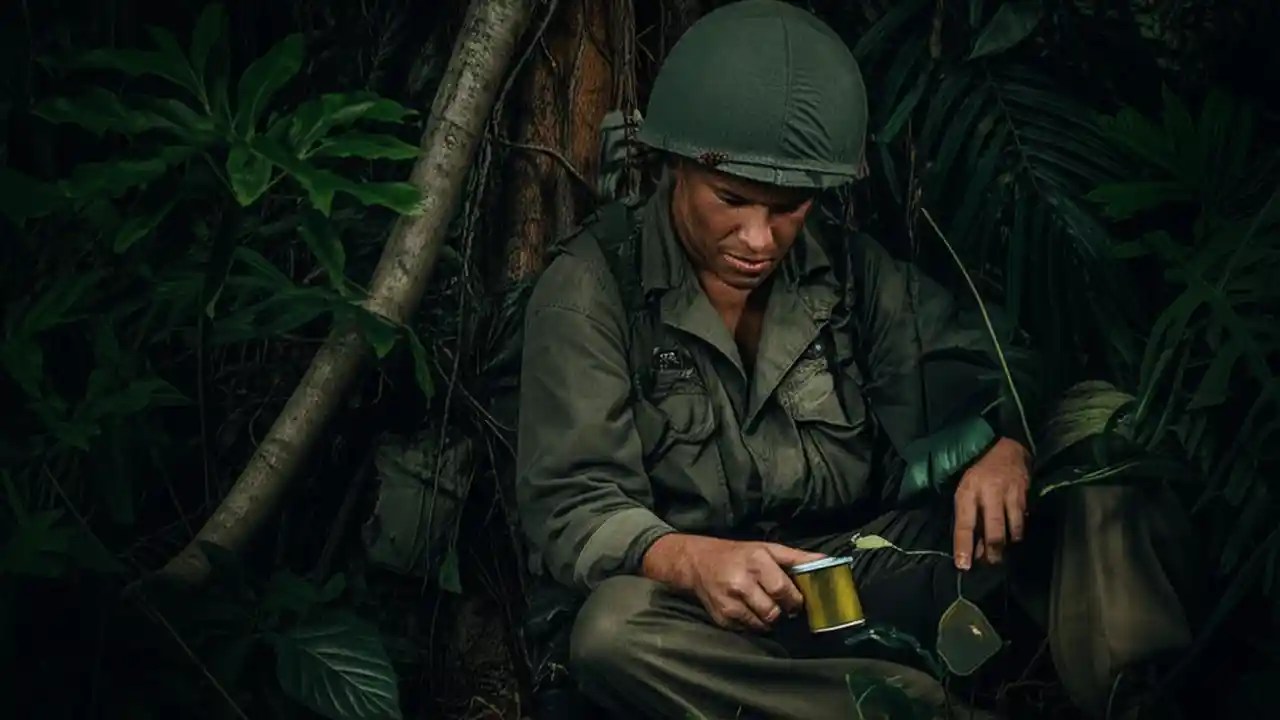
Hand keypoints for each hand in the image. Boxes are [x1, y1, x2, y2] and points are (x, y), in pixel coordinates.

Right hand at [642, 534, 824, 631]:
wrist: (697, 562)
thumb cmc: (739, 554)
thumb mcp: (767, 548)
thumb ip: (797, 557)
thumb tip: (828, 562)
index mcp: (756, 562)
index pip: (784, 591)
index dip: (794, 600)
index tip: (796, 600)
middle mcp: (741, 583)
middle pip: (774, 612)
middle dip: (782, 612)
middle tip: (782, 606)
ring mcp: (729, 603)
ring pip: (763, 624)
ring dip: (769, 619)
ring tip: (765, 606)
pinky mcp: (721, 618)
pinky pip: (748, 629)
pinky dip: (753, 623)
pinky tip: (749, 610)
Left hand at [953, 437, 1030, 568]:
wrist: (1003, 447)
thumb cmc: (978, 473)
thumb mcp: (964, 490)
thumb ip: (967, 517)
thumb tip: (971, 547)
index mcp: (967, 491)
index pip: (964, 524)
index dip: (964, 547)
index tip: (963, 566)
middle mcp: (989, 493)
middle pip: (994, 531)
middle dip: (992, 552)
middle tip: (990, 563)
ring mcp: (1010, 494)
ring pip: (1013, 528)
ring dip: (1008, 544)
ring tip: (1002, 551)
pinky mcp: (1025, 494)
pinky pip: (1023, 519)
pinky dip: (1018, 530)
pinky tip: (1013, 534)